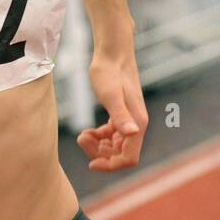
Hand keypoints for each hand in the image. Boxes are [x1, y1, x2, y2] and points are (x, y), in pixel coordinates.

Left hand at [77, 49, 147, 170]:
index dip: (110, 166)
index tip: (90, 164)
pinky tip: (88, 131)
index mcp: (137, 124)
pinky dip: (100, 137)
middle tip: (82, 138)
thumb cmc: (109, 72)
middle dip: (100, 154)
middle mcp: (136, 125)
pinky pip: (112, 136)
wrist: (112, 53)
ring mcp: (129, 120)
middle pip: (120, 155)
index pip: (128, 158)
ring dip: (98, 146)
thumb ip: (120, 115)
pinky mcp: (121, 114)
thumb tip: (133, 133)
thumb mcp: (110, 95)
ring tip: (83, 134)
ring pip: (115, 146)